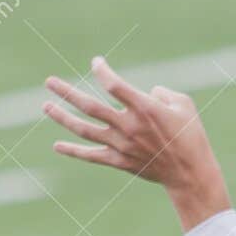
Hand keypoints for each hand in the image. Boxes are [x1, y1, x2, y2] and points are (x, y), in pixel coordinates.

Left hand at [44, 57, 230, 230]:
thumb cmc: (190, 135)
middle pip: (90, 106)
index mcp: (144, 108)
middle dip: (67, 92)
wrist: (189, 172)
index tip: (96, 63)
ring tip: (45, 106)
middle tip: (48, 81)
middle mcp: (128, 126)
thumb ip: (161, 92)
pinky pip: (91, 155)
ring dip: (62, 118)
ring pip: (85, 130)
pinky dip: (73, 151)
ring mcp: (121, 145)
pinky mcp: (119, 161)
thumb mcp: (183, 104)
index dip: (101, 71)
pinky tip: (57, 146)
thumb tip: (146, 92)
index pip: (113, 85)